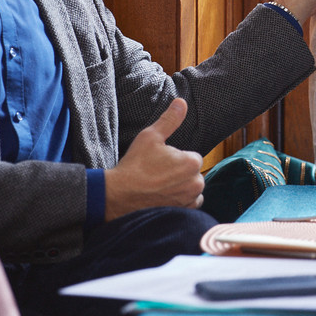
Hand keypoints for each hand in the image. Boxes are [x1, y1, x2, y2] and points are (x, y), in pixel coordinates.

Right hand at [104, 98, 204, 220]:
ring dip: (182, 187)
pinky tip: (163, 196)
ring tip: (160, 186)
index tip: (159, 162)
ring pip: (192, 188)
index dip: (175, 158)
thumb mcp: (150, 137)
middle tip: (157, 174)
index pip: (191, 156)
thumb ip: (170, 119)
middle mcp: (196, 183)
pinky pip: (189, 204)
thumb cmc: (135, 165)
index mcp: (192, 162)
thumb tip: (181, 102)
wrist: (119, 196)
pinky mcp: (182, 213)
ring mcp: (189, 200)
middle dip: (180, 172)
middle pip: (193, 172)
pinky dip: (180, 200)